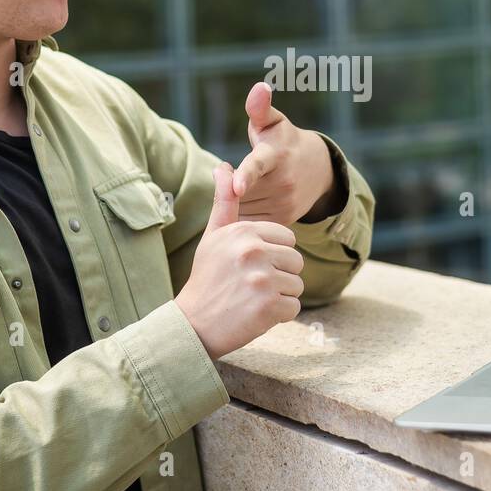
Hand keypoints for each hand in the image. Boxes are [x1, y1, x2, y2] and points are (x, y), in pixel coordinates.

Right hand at [174, 162, 304, 359]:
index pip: (288, 240)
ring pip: (297, 285)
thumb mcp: (213, 236)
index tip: (249, 266)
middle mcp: (254, 251)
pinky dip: (279, 316)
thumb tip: (224, 166)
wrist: (192, 324)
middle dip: (279, 276)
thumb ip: (225, 201)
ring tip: (251, 299)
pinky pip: (294, 308)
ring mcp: (262, 279)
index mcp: (245, 231)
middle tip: (250, 286)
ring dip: (279, 297)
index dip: (273, 256)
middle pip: (296, 261)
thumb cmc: (207, 278)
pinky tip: (255, 314)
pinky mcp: (269, 306)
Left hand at [232, 82, 338, 223]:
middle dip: (226, 184)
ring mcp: (284, 203)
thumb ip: (259, 108)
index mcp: (275, 155)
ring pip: (242, 208)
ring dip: (233, 201)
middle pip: (238, 192)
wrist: (318, 169)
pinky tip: (247, 201)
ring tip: (239, 186)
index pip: (257, 166)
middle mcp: (283, 182)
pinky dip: (243, 214)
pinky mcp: (283, 219)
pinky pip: (251, 222)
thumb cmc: (282, 140)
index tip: (235, 186)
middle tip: (225, 172)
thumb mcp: (272, 122)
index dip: (245, 176)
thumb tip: (259, 87)